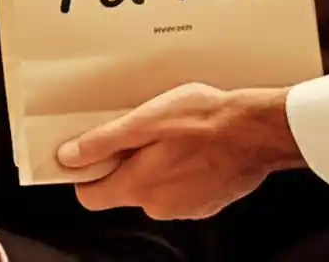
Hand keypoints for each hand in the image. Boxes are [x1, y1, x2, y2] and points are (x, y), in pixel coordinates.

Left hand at [57, 83, 302, 219]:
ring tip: (172, 135)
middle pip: (122, 189)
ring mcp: (185, 208)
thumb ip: (103, 142)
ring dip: (154, 164)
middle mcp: (159, 206)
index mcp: (139, 187)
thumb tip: (70, 156)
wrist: (258, 131)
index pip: (91, 196)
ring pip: (152, 188)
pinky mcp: (206, 203)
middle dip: (125, 162)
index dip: (86, 172)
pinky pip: (178, 188)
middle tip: (141, 132)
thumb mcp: (144, 121)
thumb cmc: (207, 121)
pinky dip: (179, 170)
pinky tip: (191, 147)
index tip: (90, 153)